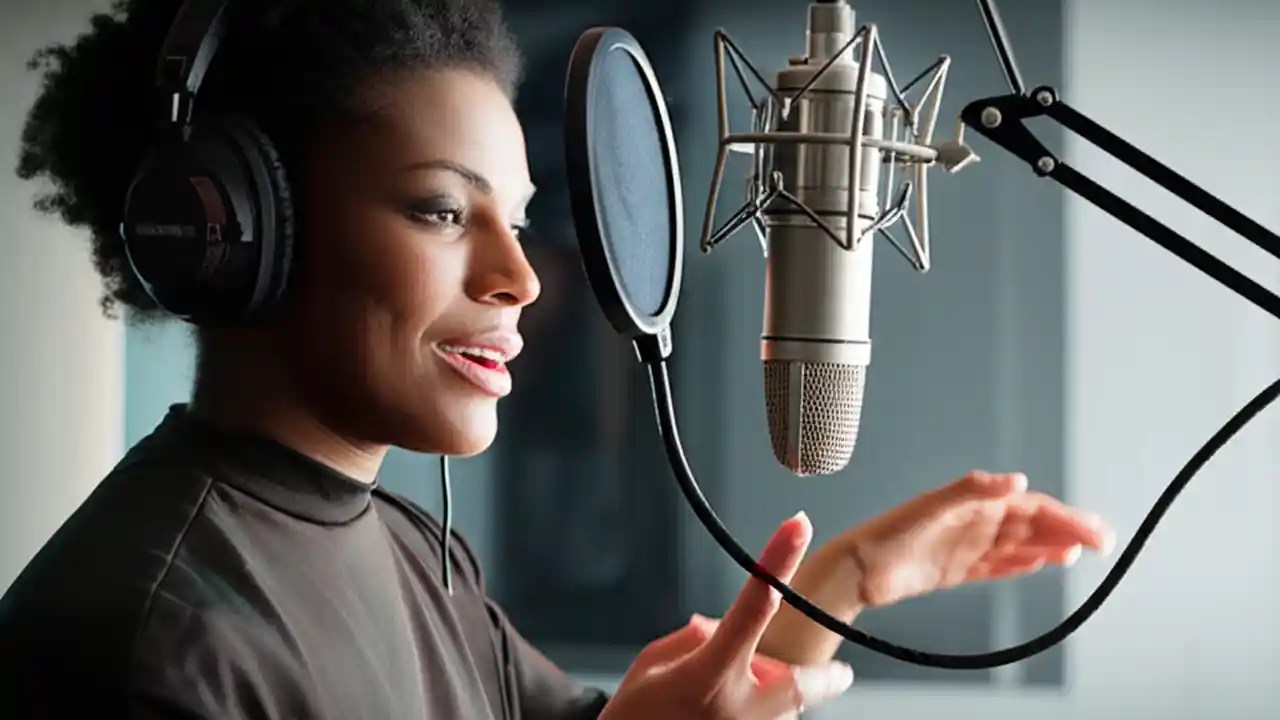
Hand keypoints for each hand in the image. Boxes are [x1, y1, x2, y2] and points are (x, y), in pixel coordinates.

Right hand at [599, 512, 854, 719]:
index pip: (753, 606)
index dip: (776, 562)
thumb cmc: (632, 718)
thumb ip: (691, 639)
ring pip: (788, 710)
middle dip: (824, 677)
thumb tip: (717, 629)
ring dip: (775, 700)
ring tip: (725, 704)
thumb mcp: (650, 665)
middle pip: (805, 682)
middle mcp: (739, 708)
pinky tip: (722, 714)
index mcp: (710, 674)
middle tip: (836, 672)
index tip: (797, 525)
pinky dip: (760, 714)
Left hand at [846, 470, 1115, 606]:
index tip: (1093, 531)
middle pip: (1031, 524)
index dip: (1065, 517)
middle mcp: (973, 522)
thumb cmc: (889, 534)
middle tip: (1102, 543)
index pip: (1030, 507)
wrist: (857, 571)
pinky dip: (1019, 564)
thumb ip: (973, 490)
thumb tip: (1016, 479)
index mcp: (973, 502)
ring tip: (1078, 553)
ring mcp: (966, 545)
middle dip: (1067, 530)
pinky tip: (1039, 564)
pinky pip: (996, 565)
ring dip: (1049, 547)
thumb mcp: (932, 507)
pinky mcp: (955, 569)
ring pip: (1018, 544)